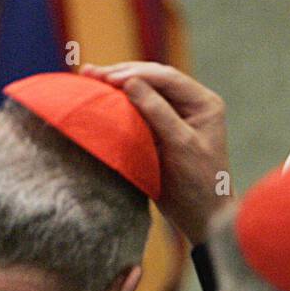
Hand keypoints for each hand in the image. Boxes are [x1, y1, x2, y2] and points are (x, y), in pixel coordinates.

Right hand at [81, 62, 231, 244]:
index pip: (166, 78)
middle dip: (120, 74)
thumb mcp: (180, 145)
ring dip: (114, 85)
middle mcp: (190, 103)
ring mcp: (174, 115)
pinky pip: (135, 109)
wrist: (201, 217)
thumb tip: (130, 81)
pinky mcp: (159, 129)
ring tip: (86, 77)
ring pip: (141, 91)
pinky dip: (116, 102)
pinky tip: (96, 96)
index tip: (108, 78)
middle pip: (152, 79)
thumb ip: (158, 112)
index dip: (136, 73)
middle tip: (89, 73)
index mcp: (203, 102)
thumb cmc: (198, 183)